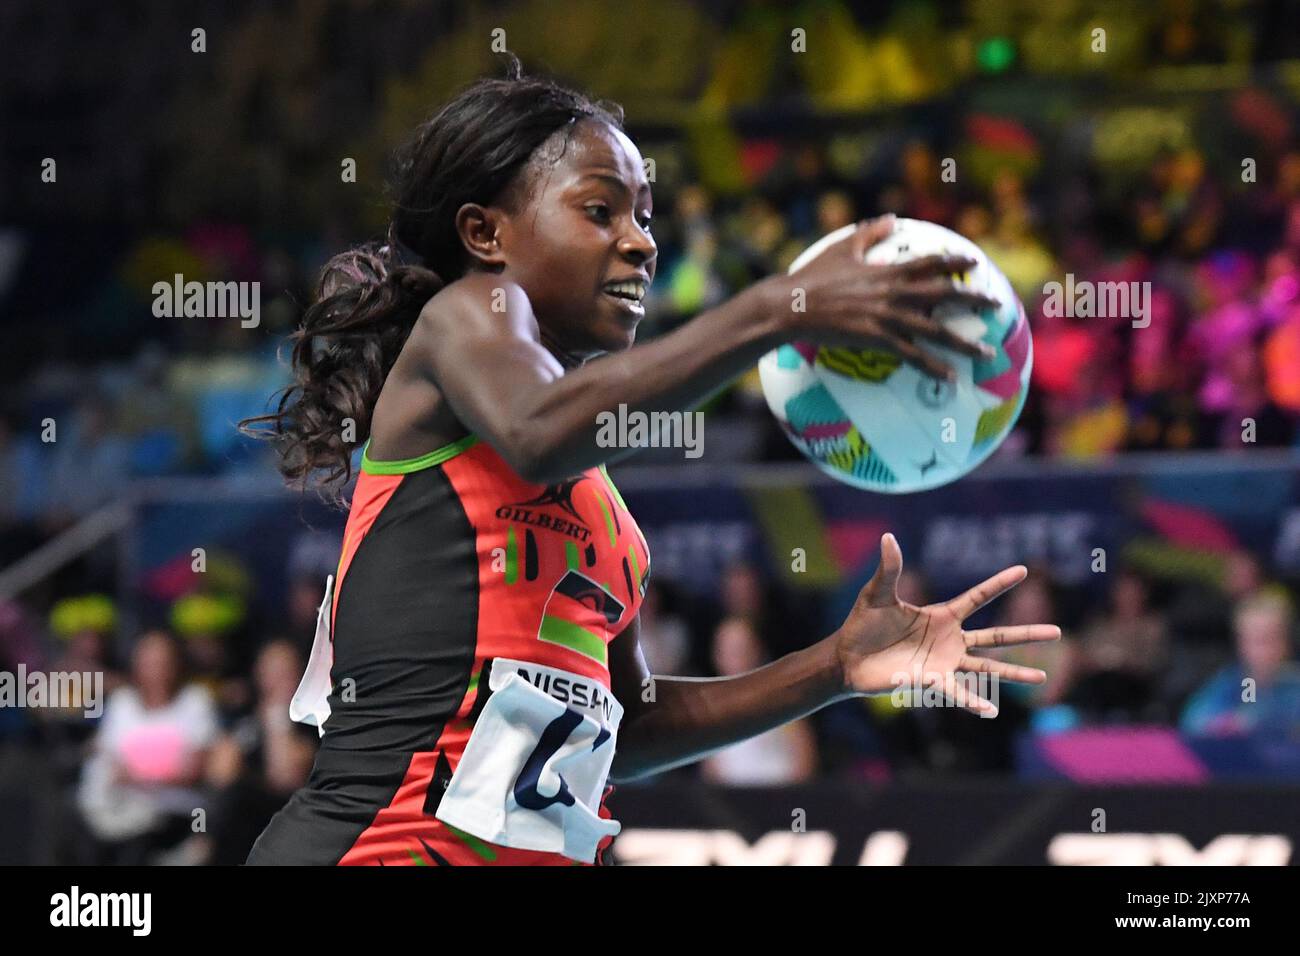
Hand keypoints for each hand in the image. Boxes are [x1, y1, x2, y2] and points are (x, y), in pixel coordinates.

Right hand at [770, 214, 998, 380]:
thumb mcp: (843, 248)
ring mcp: (888, 317)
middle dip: (974, 299)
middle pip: (944, 294)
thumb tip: (890, 218)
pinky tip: (949, 378)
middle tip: (997, 306)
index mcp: (888, 270)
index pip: (931, 262)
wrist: (792, 306)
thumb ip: (870, 232)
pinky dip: (933, 367)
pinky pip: (912, 356)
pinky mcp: (877, 339)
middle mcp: (895, 292)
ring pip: (935, 330)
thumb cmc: (812, 277)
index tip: (975, 264)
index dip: (955, 262)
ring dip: (964, 343)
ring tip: (986, 353)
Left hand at [833, 534, 1059, 716]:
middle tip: (1058, 631)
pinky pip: (957, 692)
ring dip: (1014, 673)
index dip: (999, 584)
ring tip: (1042, 676)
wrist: (847, 658)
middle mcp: (950, 639)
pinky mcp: (931, 681)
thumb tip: (888, 537)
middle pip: (996, 636)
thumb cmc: (862, 624)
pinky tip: (991, 711)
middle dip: (1026, 634)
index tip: (1024, 570)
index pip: (977, 596)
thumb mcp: (877, 593)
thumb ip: (889, 568)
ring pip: (987, 667)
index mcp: (941, 615)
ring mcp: (944, 662)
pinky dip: (973, 701)